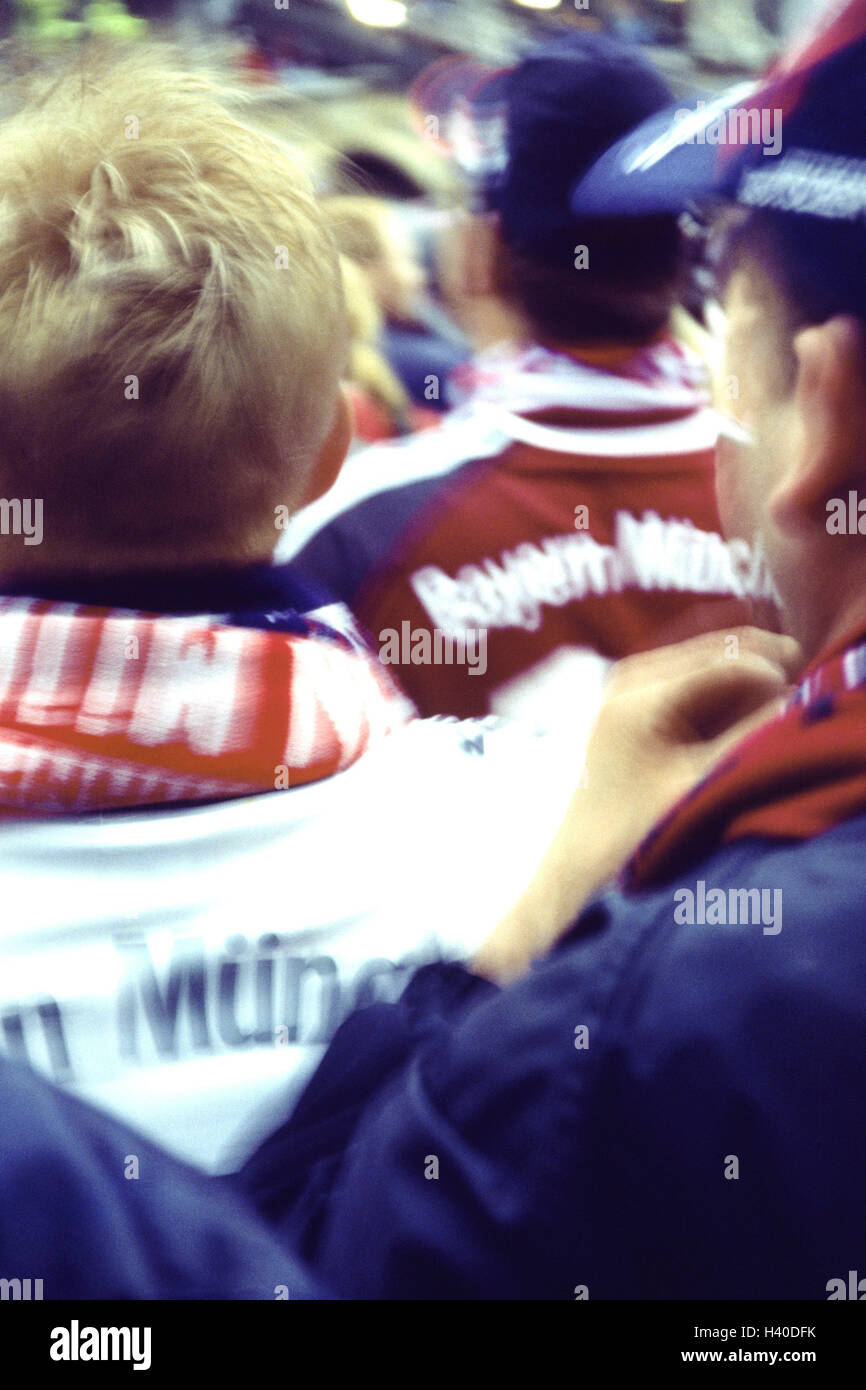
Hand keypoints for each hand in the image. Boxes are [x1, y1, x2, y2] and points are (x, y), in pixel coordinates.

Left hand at [472, 627, 801, 983]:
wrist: (581, 854)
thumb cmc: (635, 829)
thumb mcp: (700, 782)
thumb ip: (746, 737)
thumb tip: (788, 702)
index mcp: (640, 697)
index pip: (722, 663)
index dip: (768, 672)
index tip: (798, 691)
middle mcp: (626, 679)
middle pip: (710, 651)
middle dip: (755, 664)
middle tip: (793, 684)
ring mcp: (621, 686)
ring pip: (698, 661)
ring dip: (736, 674)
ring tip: (772, 696)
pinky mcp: (625, 701)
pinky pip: (682, 677)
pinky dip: (714, 687)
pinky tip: (738, 707)